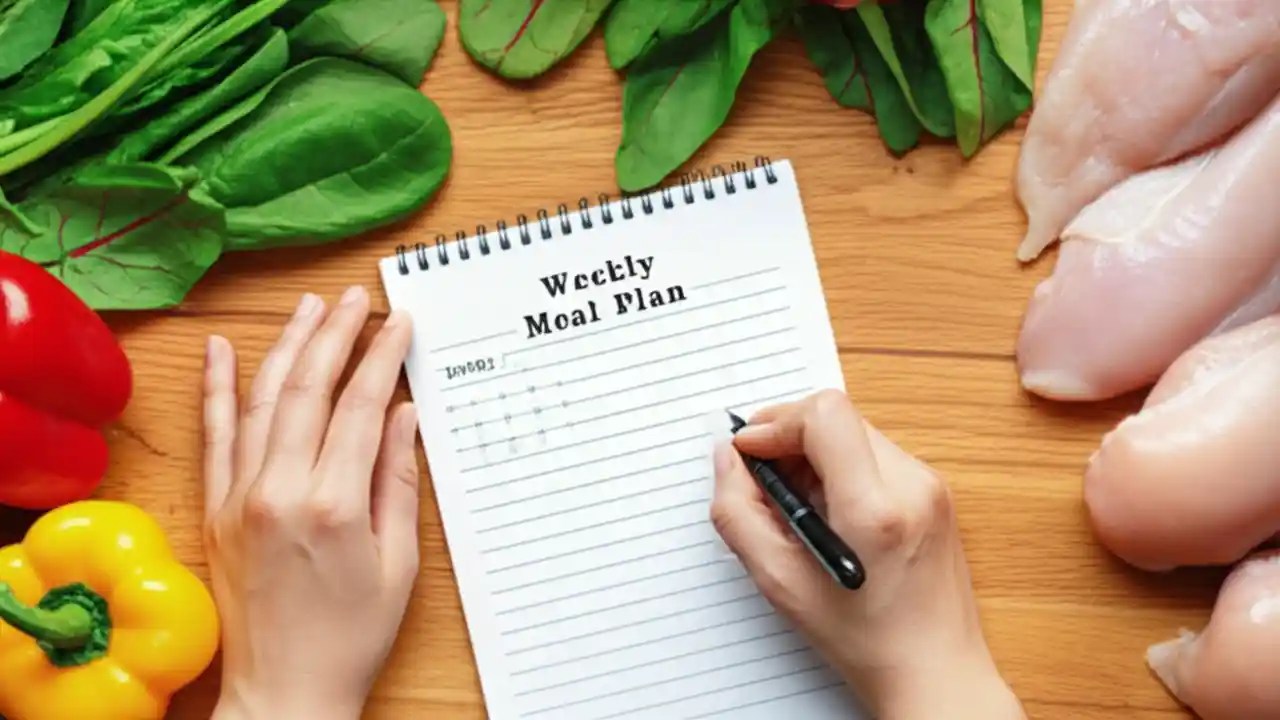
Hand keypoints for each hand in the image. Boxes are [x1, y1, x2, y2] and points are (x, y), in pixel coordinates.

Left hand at [201, 286, 420, 719]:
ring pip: (262, 401)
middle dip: (336, 335)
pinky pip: (215, 436)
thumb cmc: (350, 637)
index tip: (399, 323)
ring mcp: (241, 497)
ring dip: (287, 348)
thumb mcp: (396, 564)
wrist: (284, 691)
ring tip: (308, 308)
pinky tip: (220, 351)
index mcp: (333, 504)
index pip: (361, 407)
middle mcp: (280, 490)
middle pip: (308, 390)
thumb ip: (398, 482)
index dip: (382, 357)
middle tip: (356, 299)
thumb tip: (404, 417)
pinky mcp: (216, 510)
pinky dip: (216, 389)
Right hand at [710, 390, 1022, 719]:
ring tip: (797, 504)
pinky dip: (841, 468)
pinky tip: (828, 512)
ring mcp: (931, 486)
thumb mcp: (781, 582)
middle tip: (763, 479)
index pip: (825, 415)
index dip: (776, 423)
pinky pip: (876, 454)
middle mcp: (912, 486)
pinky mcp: (936, 493)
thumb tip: (729, 461)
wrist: (935, 671)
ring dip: (814, 454)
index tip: (749, 450)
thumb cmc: (866, 641)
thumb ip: (740, 514)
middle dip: (790, 437)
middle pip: (837, 418)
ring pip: (855, 432)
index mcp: (875, 509)